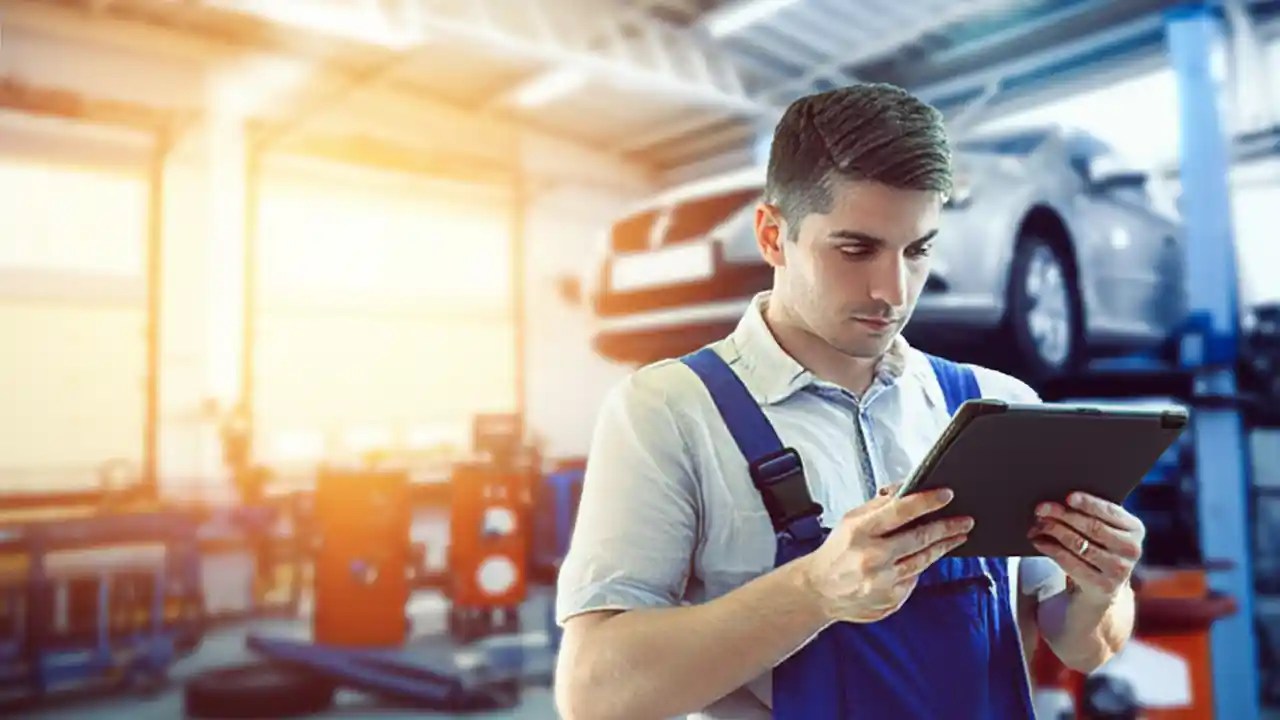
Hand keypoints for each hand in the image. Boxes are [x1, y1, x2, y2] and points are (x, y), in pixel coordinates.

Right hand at [799, 484, 972, 623]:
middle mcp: (872, 557)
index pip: (900, 511)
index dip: (927, 501)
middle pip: (919, 538)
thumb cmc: (837, 552)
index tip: (946, 495)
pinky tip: (923, 559)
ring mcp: (882, 582)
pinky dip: (919, 568)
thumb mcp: (850, 521)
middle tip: (965, 520)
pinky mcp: (890, 600)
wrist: (819, 591)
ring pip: (923, 560)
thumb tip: (906, 490)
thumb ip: (879, 506)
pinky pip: (914, 580)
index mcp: (859, 532)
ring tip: (958, 536)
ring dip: (943, 547)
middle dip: (947, 527)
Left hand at [1028, 492, 1144, 600]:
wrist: (1103, 590)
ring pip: (1080, 544)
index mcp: (1135, 529)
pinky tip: (1039, 542)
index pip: (1110, 511)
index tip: (1069, 497)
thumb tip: (1059, 501)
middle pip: (1093, 527)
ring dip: (1054, 531)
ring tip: (1037, 525)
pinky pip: (1070, 563)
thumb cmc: (1098, 549)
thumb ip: (1091, 514)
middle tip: (1041, 509)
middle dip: (1063, 515)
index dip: (1088, 503)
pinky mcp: (1103, 586)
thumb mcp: (1104, 531)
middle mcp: (1131, 549)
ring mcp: (1119, 570)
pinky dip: (1051, 549)